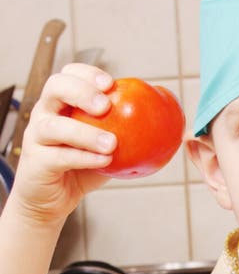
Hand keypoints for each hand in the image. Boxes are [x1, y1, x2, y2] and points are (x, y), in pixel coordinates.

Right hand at [9, 64, 116, 225]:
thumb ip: (125, 133)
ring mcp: (36, 137)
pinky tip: (105, 161)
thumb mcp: (105, 148)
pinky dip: (83, 158)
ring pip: (54, 126)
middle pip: (55, 87)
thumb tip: (168, 121)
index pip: (68, 74)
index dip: (87, 73)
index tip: (110, 84)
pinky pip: (59, 157)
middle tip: (106, 106)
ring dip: (85, 132)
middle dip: (81, 91)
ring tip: (112, 143)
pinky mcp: (36, 163)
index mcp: (61, 104)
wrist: (53, 200)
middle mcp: (45, 114)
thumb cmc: (81, 169)